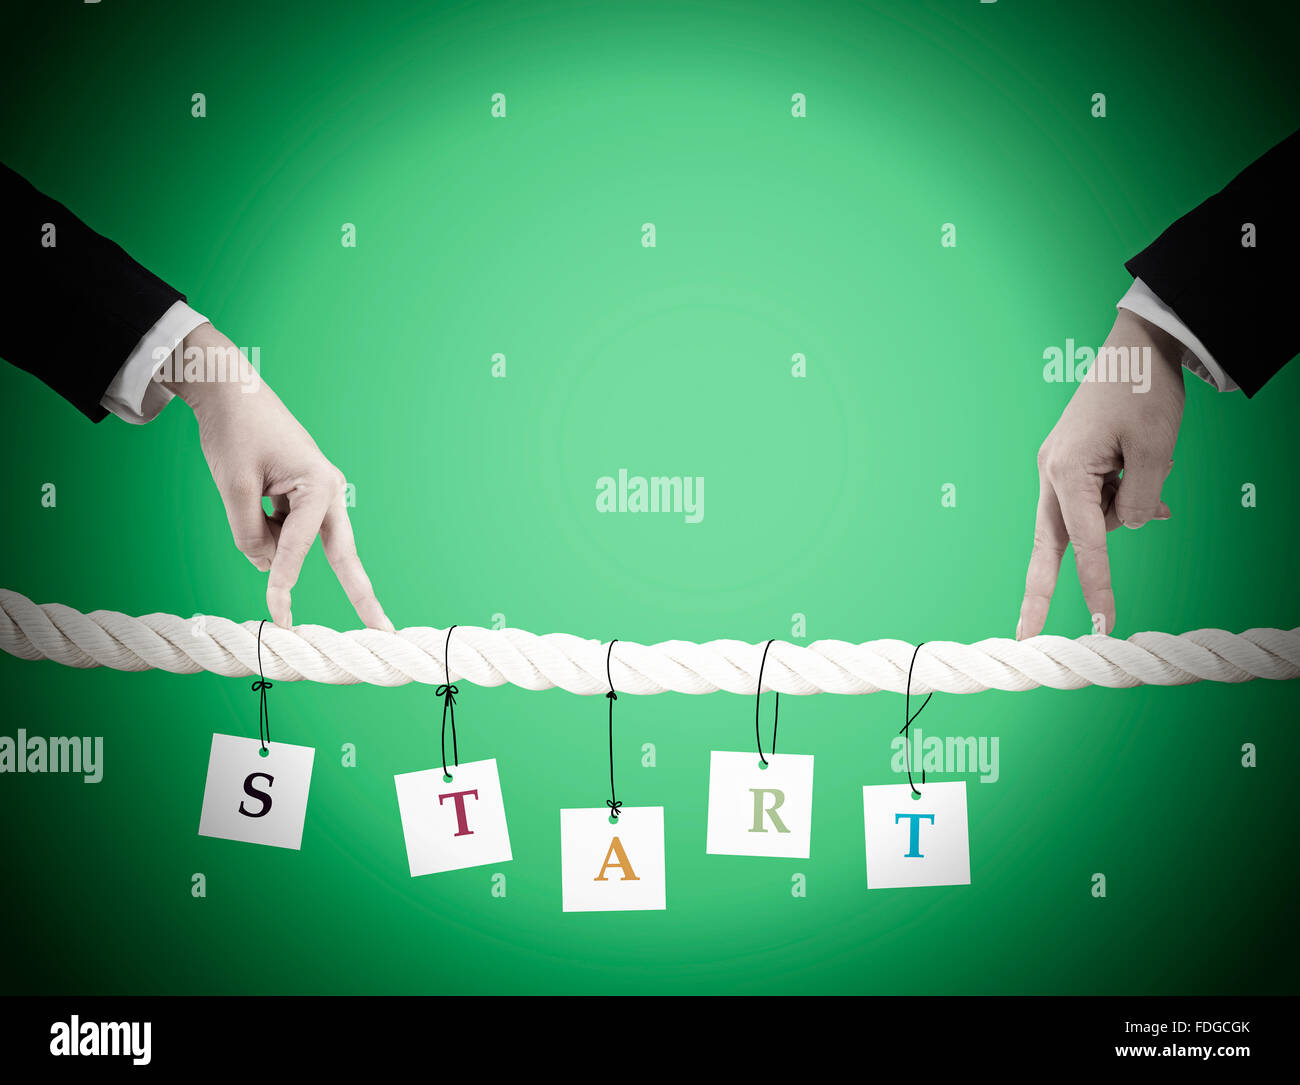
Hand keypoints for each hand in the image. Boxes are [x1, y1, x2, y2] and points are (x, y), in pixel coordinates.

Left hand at [163, 323, 392, 630]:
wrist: (231, 392)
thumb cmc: (235, 433)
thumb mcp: (234, 487)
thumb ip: (249, 536)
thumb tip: (264, 568)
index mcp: (319, 486)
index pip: (300, 547)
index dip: (283, 584)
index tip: (279, 619)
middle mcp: (329, 492)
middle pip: (342, 554)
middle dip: (361, 593)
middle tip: (384, 631)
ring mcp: (320, 495)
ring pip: (299, 542)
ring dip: (270, 536)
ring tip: (250, 489)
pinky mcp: (306, 496)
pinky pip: (287, 529)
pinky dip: (267, 526)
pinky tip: (255, 491)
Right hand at [1017, 309, 1184, 638]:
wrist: (1136, 347)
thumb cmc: (1145, 393)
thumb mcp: (1157, 454)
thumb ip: (1139, 504)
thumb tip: (1125, 528)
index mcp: (1067, 471)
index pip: (1088, 543)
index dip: (1097, 587)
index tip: (1102, 627)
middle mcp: (1051, 473)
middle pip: (1049, 546)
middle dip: (1039, 593)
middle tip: (1025, 638)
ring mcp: (1055, 468)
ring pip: (1085, 518)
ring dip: (1119, 509)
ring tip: (1148, 466)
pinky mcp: (1067, 464)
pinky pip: (1091, 500)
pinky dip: (1117, 499)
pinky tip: (1142, 478)